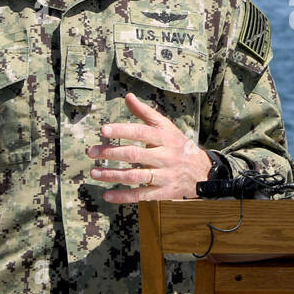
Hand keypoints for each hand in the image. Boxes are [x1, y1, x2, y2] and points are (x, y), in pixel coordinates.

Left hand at [87, 92, 211, 203]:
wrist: (202, 171)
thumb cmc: (178, 145)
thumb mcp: (166, 127)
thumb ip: (146, 113)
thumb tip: (128, 97)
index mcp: (165, 138)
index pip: (140, 132)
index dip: (122, 130)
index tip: (103, 130)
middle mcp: (165, 156)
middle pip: (134, 154)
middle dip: (110, 153)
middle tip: (91, 152)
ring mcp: (164, 175)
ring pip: (134, 176)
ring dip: (112, 175)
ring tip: (94, 172)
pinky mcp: (163, 192)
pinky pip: (141, 195)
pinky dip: (123, 196)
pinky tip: (107, 195)